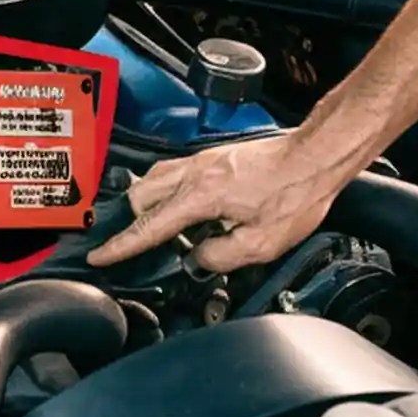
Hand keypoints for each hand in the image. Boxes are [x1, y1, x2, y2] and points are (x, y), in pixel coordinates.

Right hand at [86, 135, 340, 272]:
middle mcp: (194, 173)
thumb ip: (220, 256)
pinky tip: (179, 205)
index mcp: (200, 196)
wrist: (317, 156)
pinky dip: (164, 191)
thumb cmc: (296, 193)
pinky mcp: (212, 157)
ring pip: (152, 180)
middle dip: (129, 221)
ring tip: (152, 227)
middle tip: (129, 244)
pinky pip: (171, 172)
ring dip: (145, 203)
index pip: (148, 226)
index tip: (100, 254)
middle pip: (139, 195)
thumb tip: (199, 259)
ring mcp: (201, 161)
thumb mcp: (261, 243)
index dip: (122, 245)